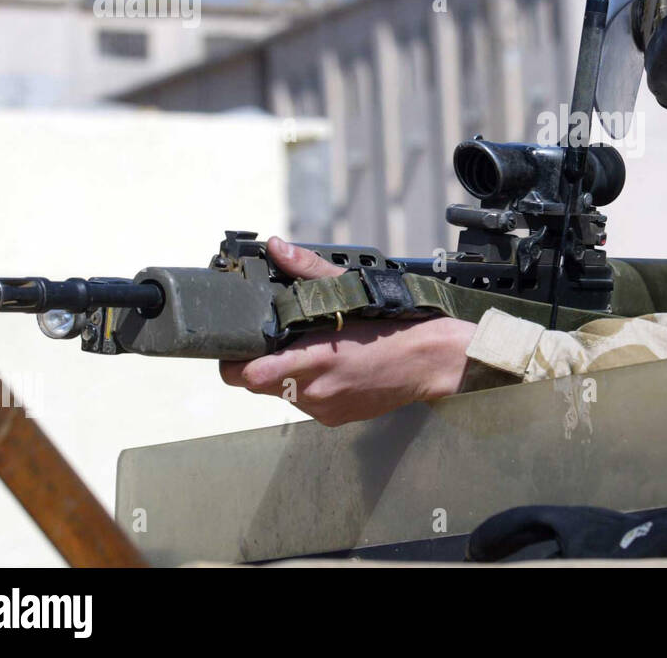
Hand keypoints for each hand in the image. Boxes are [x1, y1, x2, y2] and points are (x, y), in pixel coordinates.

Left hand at [219, 236, 476, 425]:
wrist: (431, 361)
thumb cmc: (393, 325)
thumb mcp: (351, 290)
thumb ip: (308, 270)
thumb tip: (276, 248)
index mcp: (314, 359)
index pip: (248, 375)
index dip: (235, 361)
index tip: (238, 345)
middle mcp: (315, 391)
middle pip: (258, 386)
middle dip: (258, 365)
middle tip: (272, 344)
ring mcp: (325, 409)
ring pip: (281, 395)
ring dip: (283, 377)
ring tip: (309, 353)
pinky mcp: (335, 419)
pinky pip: (305, 405)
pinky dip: (308, 388)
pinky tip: (331, 369)